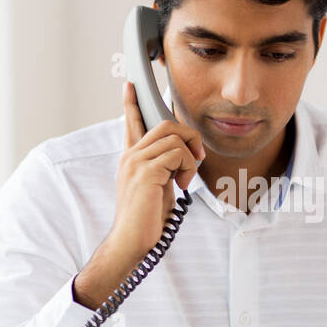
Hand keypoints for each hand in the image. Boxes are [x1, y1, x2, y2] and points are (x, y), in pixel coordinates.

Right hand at [72, 81, 204, 308]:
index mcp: (131, 159)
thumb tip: (184, 159)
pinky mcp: (146, 172)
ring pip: (174, 137)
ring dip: (189, 158)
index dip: (131, 103)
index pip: (131, 123)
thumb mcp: (158, 188)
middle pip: (165, 124)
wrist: (132, 242)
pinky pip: (177, 154)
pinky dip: (187, 168)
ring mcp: (136, 163)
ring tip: (184, 180)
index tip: (130, 85)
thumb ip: (165, 169)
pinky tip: (181, 186)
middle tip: (196, 159)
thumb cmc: (146, 220)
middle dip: (189, 137)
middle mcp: (131, 156)